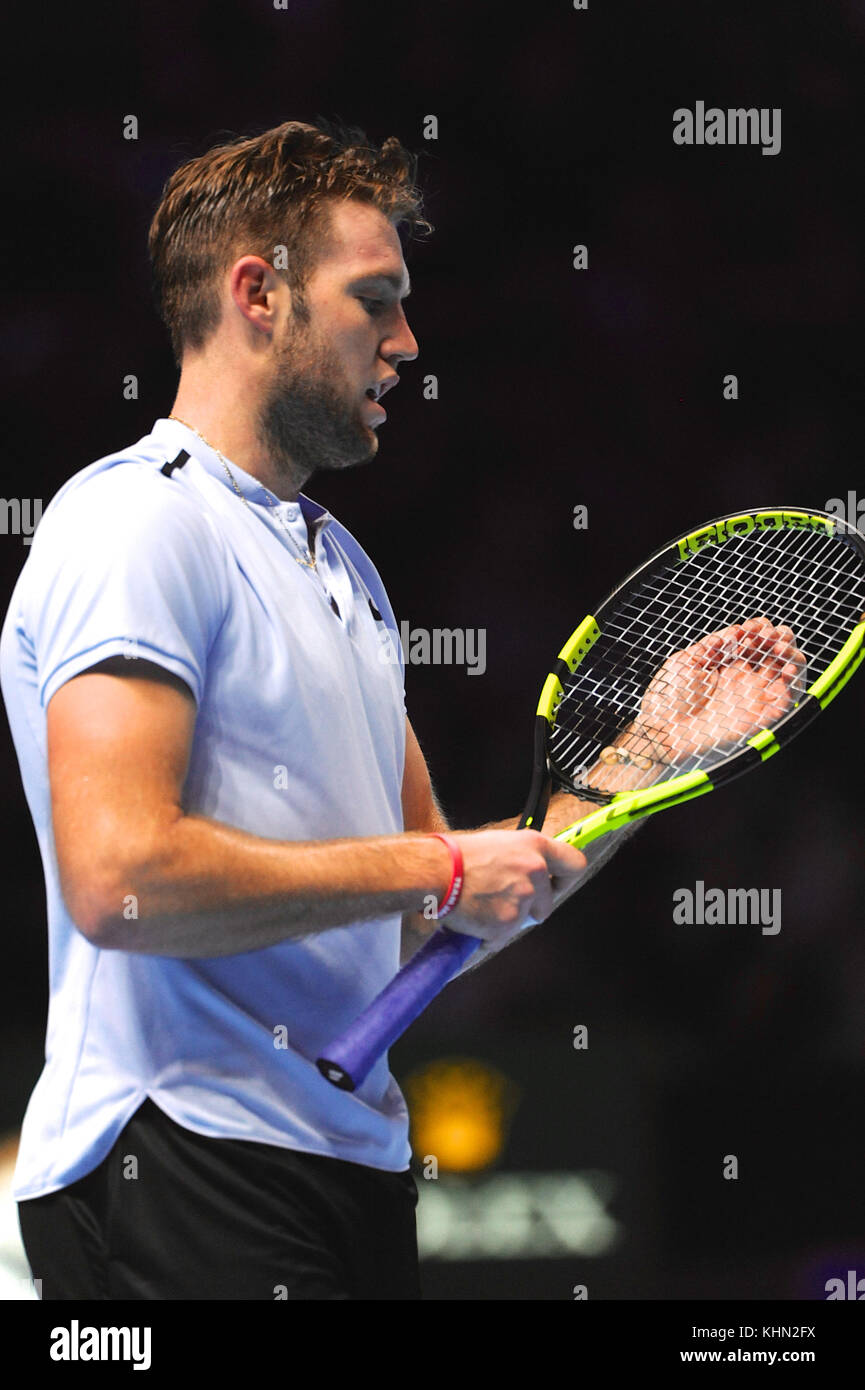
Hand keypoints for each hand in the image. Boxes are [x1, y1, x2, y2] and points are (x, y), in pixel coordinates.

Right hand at [442, 828, 585, 951]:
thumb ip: (521, 859)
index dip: (565, 880)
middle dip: (527, 908)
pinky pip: (501, 938)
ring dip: (504, 921)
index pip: (574, 864)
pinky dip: (488, 935)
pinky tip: (472, 918)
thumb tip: (531, 876)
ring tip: (479, 905)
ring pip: (522, 922)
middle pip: (547, 905)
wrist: (435, 871)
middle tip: (499, 901)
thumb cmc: (458, 855)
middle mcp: (535, 871)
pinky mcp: (507, 923)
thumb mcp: (499, 844)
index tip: (555, 886)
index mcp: (535, 846)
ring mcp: (523, 899)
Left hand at [636, 616, 806, 762]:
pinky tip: (788, 670)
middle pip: (776, 652)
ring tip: (781, 648)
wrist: (664, 730)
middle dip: (780, 638)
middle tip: (771, 636)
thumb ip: (711, 645)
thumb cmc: (669, 697)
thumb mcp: (686, 662)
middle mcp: (745, 677)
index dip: (759, 630)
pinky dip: (793, 683)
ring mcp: (754, 695)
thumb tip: (733, 631)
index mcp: (728, 663)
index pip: (755, 640)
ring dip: (791, 655)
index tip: (753, 628)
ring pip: (787, 671)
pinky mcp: (760, 716)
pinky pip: (786, 700)